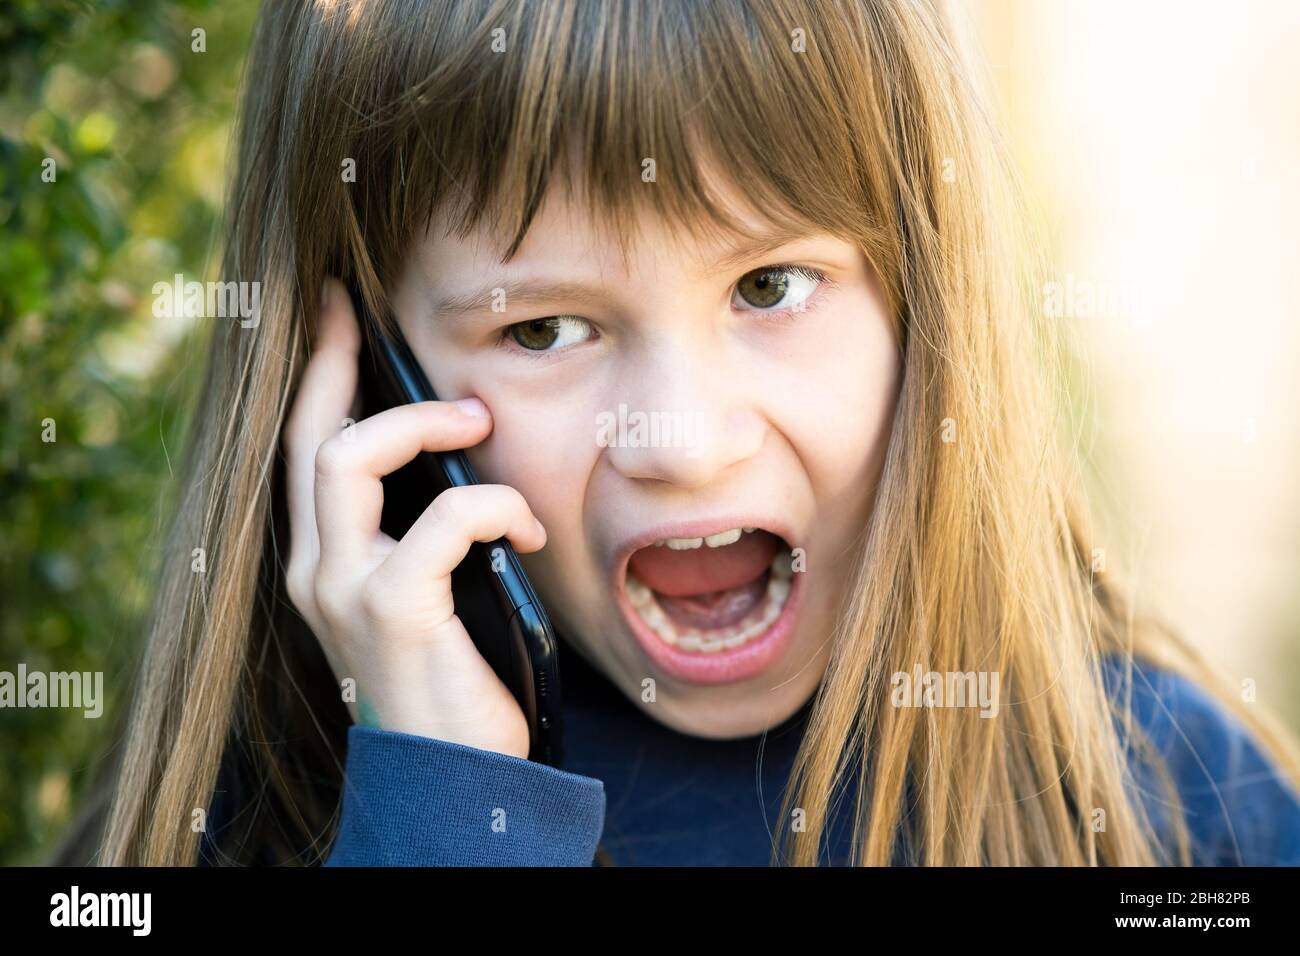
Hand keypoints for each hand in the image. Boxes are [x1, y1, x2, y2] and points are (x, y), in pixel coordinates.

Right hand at [281, 277, 546, 758]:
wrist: (450, 782)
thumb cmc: (452, 682)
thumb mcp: (430, 596)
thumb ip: (426, 534)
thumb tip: (465, 456)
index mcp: (326, 563)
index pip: (305, 450)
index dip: (317, 374)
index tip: (334, 311)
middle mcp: (316, 571)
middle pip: (310, 436)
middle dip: (338, 362)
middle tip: (370, 315)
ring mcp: (344, 590)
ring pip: (350, 458)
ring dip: (422, 425)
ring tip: (477, 424)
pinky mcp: (391, 611)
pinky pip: (442, 519)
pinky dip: (492, 505)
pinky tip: (527, 527)